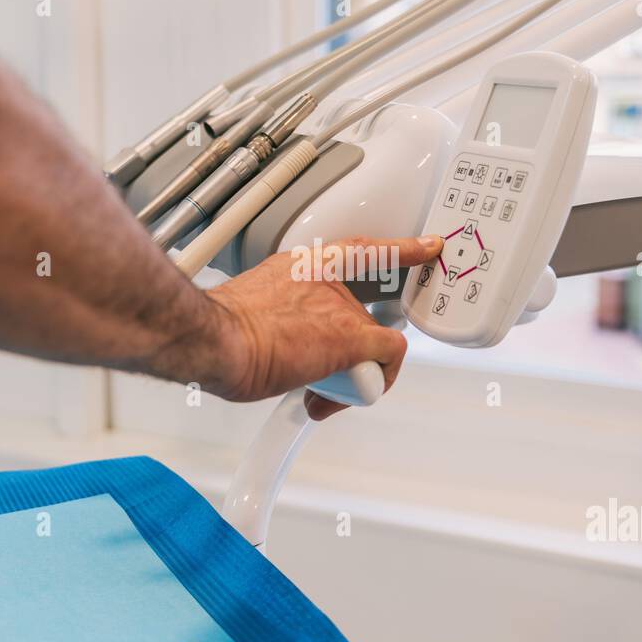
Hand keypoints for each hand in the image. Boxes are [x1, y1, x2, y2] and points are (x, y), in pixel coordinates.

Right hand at [206, 235, 443, 419]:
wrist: (215, 340)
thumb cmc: (219, 331)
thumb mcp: (247, 309)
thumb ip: (267, 316)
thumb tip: (262, 340)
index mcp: (299, 266)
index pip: (358, 250)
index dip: (397, 250)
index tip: (426, 246)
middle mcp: (325, 280)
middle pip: (358, 317)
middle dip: (344, 352)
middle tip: (320, 375)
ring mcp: (341, 308)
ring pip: (370, 343)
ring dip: (349, 375)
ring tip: (316, 392)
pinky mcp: (351, 338)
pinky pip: (389, 353)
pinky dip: (382, 377)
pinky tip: (358, 395)